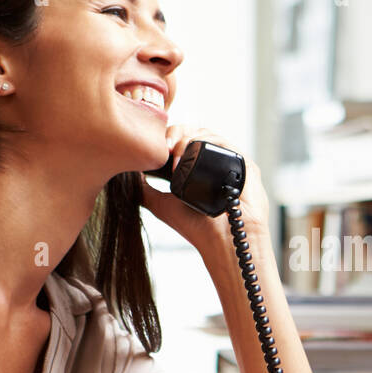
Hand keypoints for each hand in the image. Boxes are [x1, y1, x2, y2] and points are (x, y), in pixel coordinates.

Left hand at [138, 125, 271, 258]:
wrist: (221, 241)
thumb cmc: (197, 227)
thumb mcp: (160, 204)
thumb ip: (144, 189)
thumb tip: (128, 173)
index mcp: (197, 167)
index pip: (181, 139)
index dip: (167, 137)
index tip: (153, 145)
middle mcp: (213, 162)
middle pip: (193, 131)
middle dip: (175, 132)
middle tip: (163, 145)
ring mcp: (229, 161)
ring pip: (207, 133)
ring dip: (187, 136)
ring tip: (174, 151)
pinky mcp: (244, 164)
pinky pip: (225, 142)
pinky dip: (207, 140)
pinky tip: (192, 149)